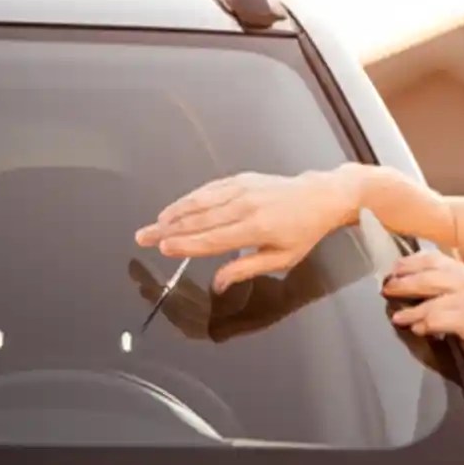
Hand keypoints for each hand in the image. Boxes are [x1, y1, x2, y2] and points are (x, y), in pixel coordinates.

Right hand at [134, 169, 357, 291]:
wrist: (320, 196)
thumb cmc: (303, 232)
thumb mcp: (281, 259)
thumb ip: (246, 269)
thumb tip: (217, 285)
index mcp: (255, 228)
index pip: (212, 239)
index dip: (185, 245)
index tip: (163, 249)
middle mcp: (245, 206)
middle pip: (199, 220)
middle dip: (168, 229)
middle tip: (144, 237)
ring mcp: (242, 189)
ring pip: (200, 202)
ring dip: (174, 213)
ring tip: (153, 224)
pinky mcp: (240, 179)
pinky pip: (209, 189)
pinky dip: (189, 198)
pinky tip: (175, 208)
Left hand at [382, 250, 463, 392]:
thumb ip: (448, 292)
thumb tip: (413, 287)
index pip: (435, 259)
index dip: (410, 262)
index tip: (393, 270)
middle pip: (428, 274)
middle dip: (404, 281)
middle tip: (386, 288)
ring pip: (430, 297)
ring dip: (410, 309)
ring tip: (397, 317)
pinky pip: (437, 318)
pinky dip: (424, 324)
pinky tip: (418, 330)